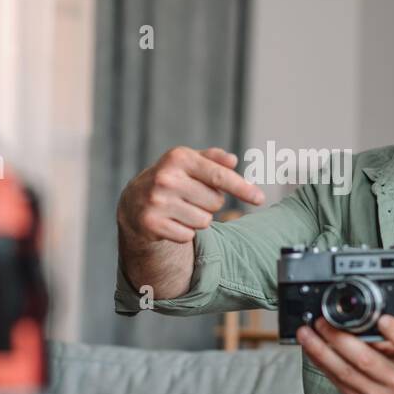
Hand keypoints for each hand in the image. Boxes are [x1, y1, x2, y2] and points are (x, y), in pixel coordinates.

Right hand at [117, 145, 265, 243]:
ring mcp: (157, 202)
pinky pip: (188, 236)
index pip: (219, 176)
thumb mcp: (189, 162)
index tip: (260, 199)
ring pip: (203, 221)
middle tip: (192, 198)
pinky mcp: (151, 224)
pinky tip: (172, 221)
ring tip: (181, 209)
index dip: (243, 188)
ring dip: (198, 219)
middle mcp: (166, 178)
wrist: (134, 201)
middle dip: (210, 203)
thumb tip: (233, 161)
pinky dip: (185, 232)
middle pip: (215, 202)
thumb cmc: (172, 178)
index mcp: (179, 158)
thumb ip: (213, 158)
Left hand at [295, 314, 393, 393]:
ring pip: (344, 373)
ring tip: (306, 335)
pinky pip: (337, 383)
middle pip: (367, 361)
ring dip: (320, 351)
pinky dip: (322, 364)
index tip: (383, 319)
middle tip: (323, 322)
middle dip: (339, 338)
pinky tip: (312, 351)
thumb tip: (367, 323)